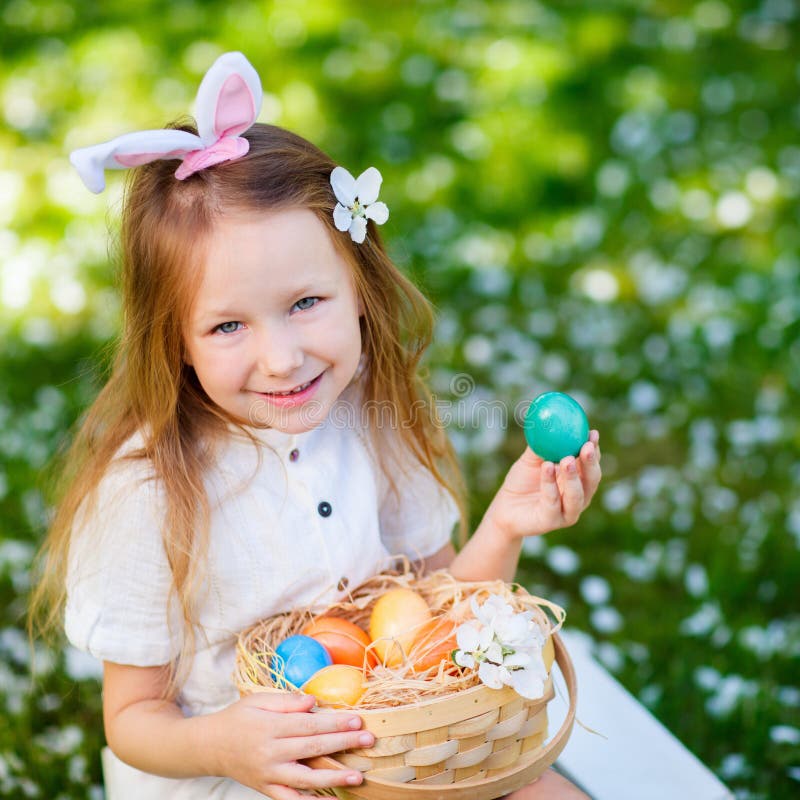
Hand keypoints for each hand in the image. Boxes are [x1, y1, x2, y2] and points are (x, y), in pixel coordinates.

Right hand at [210, 690, 373, 798]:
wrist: (210, 746)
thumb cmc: (238, 718)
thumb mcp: (258, 700)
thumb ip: (286, 701)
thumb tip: (313, 701)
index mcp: (270, 727)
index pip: (309, 725)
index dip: (334, 723)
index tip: (357, 720)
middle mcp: (270, 753)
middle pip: (313, 748)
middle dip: (343, 744)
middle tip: (368, 739)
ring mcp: (269, 775)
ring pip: (306, 779)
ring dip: (334, 778)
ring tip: (358, 777)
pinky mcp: (266, 790)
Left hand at [486, 430, 601, 540]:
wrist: (504, 509)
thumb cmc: (521, 483)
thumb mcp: (531, 460)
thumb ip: (542, 444)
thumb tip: (549, 419)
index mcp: (578, 481)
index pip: (591, 465)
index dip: (594, 449)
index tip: (592, 433)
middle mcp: (578, 497)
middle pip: (591, 480)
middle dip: (591, 463)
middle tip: (587, 446)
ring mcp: (567, 512)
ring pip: (577, 495)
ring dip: (574, 476)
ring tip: (567, 459)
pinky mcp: (552, 522)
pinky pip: (553, 502)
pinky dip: (550, 484)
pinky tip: (547, 468)